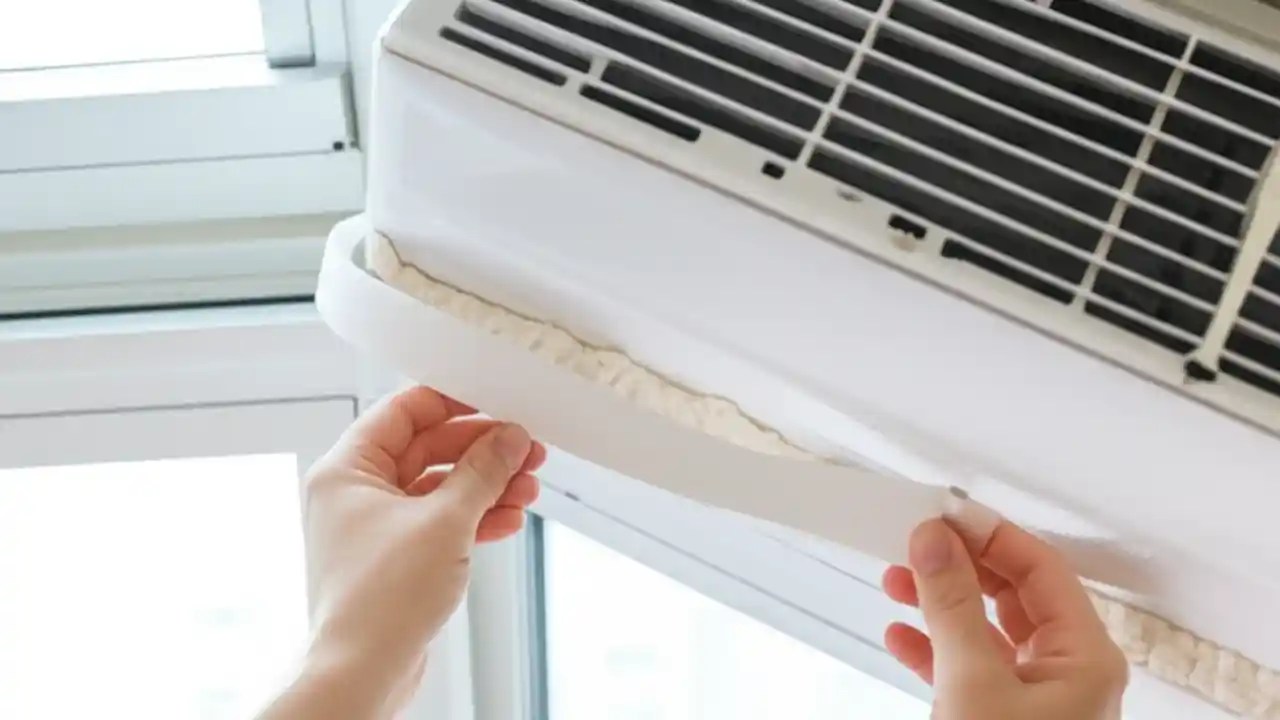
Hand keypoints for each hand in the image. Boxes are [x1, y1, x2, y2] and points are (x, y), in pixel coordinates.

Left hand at [259, 386, 542, 718]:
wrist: (364, 672)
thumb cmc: (381, 599)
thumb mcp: (445, 521)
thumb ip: (482, 472)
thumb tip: (510, 438)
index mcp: (346, 470)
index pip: (403, 412)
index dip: (453, 402)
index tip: (496, 400)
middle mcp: (354, 494)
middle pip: (427, 450)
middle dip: (482, 452)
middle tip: (526, 451)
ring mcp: (374, 528)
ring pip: (439, 489)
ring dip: (486, 486)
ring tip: (528, 488)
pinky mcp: (395, 559)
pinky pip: (439, 523)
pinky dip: (474, 518)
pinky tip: (508, 520)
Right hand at [882, 519, 1127, 719]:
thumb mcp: (972, 682)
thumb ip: (952, 606)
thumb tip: (934, 539)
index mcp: (1086, 659)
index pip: (1041, 569)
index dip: (990, 536)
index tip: (941, 515)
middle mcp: (1070, 674)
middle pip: (1014, 595)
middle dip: (959, 568)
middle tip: (914, 545)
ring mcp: (1038, 700)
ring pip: (987, 631)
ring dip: (939, 606)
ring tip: (896, 583)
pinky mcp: (1004, 718)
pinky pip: (972, 669)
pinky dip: (935, 649)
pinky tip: (901, 637)